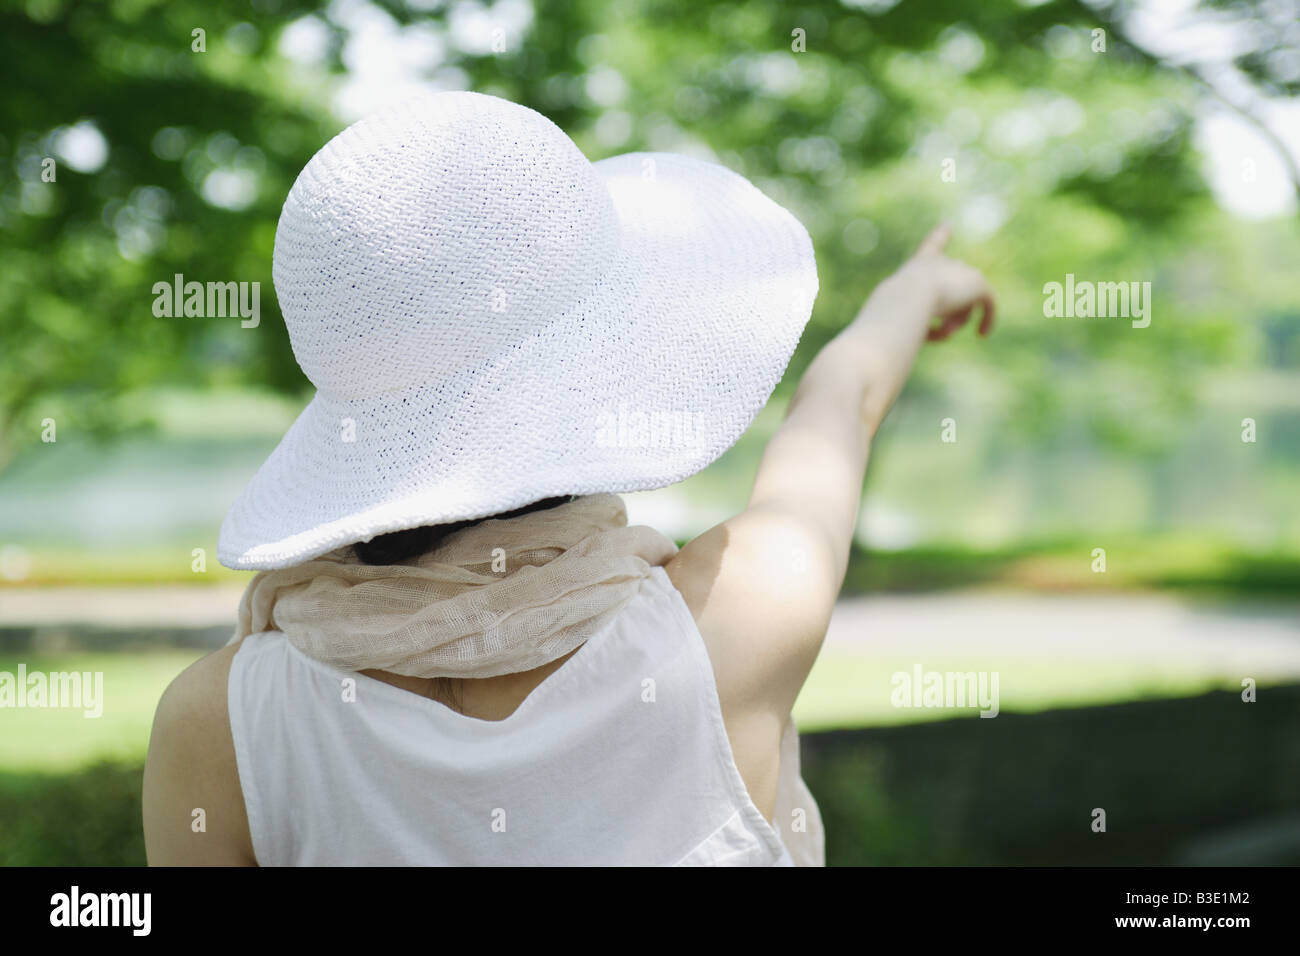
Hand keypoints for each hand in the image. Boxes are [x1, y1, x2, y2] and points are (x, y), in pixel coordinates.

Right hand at [892, 222, 996, 340]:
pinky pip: (988, 304)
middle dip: (947, 310)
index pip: (933, 243)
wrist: (909, 298)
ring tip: (943, 330)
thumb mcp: (899, 313)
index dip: (941, 234)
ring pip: (966, 303)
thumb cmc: (895, 308)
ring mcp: (963, 271)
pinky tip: (982, 334)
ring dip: (955, 321)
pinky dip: (986, 319)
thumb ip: (914, 316)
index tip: (948, 224)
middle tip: (937, 327)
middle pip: (953, 286)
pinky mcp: (979, 286)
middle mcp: (944, 262)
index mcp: (921, 262)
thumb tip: (931, 327)